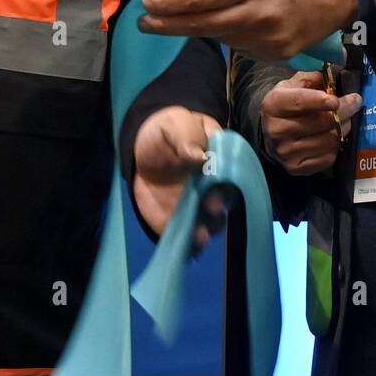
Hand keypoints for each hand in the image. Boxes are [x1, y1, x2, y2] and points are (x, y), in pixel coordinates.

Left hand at [133, 105, 225, 247]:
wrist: (143, 154)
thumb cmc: (165, 134)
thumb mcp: (173, 125)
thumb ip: (185, 137)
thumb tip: (199, 156)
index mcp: (219, 159)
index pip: (232, 171)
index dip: (229, 179)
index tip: (219, 185)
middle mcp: (214, 186)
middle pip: (225, 199)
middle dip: (219, 206)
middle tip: (210, 206)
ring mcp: (199, 206)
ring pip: (211, 223)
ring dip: (208, 230)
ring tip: (199, 236)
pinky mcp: (182, 222)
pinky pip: (190, 237)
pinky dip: (190, 246)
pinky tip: (186, 250)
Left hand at [139, 0, 359, 61]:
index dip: (169, 3)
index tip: (148, 4)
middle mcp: (258, 10)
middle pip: (201, 23)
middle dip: (168, 24)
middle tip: (144, 24)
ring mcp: (269, 37)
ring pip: (219, 37)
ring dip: (199, 28)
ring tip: (186, 19)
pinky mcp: (278, 54)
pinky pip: (240, 46)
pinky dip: (230, 35)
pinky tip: (233, 23)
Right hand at [261, 72, 361, 176]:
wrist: (271, 134)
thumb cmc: (287, 104)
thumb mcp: (294, 85)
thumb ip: (314, 77)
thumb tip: (339, 67)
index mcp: (273, 105)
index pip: (300, 102)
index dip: (320, 100)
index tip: (337, 99)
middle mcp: (276, 130)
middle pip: (321, 122)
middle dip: (344, 111)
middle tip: (356, 101)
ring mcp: (286, 152)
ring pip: (328, 140)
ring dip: (343, 128)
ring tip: (346, 119)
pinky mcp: (296, 168)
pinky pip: (327, 157)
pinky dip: (336, 145)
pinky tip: (335, 135)